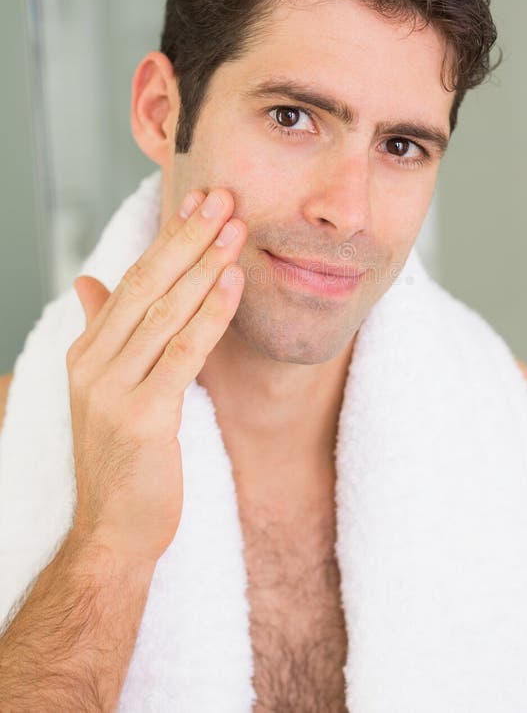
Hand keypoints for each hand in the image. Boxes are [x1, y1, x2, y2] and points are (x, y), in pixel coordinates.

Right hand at [66, 188, 245, 566]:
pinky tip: (232, 284)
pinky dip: (210, 315)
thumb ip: (102, 330)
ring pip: (165, 312)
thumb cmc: (121, 458)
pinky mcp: (144, 418)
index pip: (132, 279)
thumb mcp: (105, 387)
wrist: (113, 531)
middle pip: (147, 285)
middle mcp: (94, 364)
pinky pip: (182, 354)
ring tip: (236, 228)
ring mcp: (113, 391)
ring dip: (204, 266)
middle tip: (224, 198)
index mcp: (87, 352)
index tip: (199, 203)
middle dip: (188, 238)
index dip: (169, 238)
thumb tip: (89, 281)